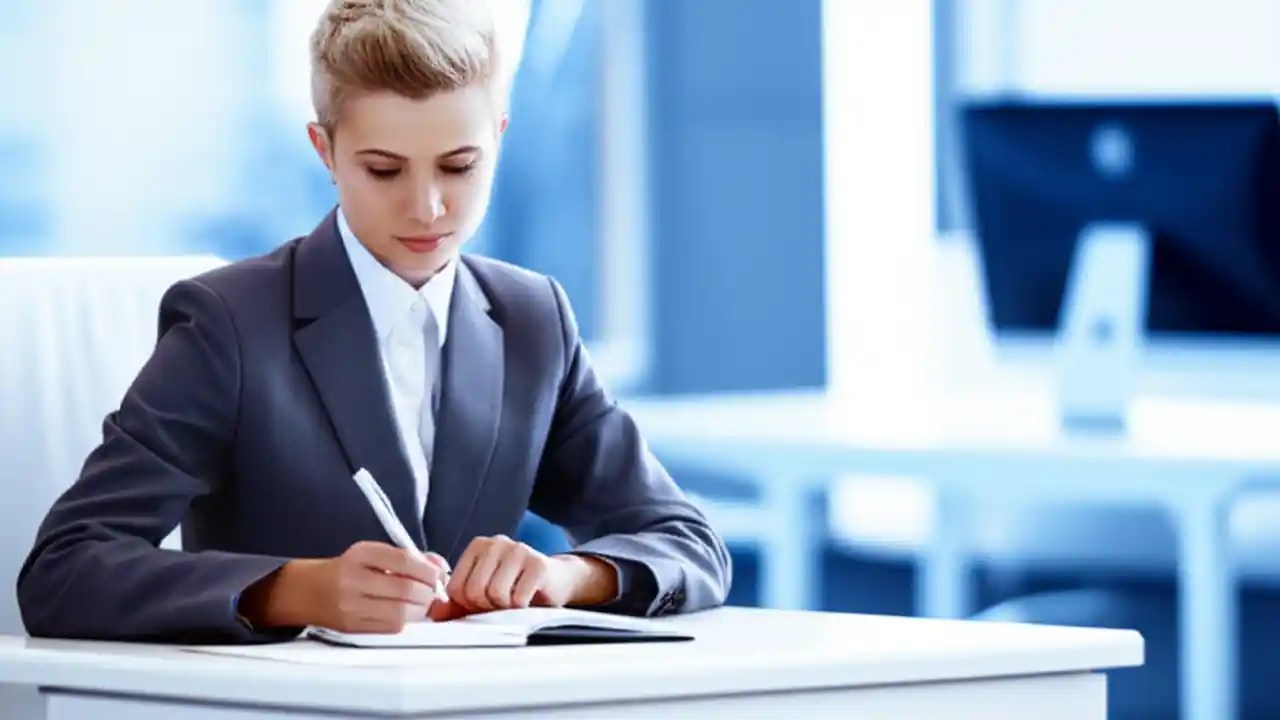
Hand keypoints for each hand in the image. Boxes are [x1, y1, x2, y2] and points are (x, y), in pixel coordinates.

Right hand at [241, 541, 448, 632]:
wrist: (306, 591)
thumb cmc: (346, 570)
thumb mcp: (373, 554)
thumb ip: (408, 558)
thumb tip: (440, 568)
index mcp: (360, 554)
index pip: (404, 560)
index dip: (429, 570)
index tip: (438, 575)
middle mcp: (354, 579)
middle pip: (406, 589)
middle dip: (428, 592)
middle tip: (433, 592)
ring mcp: (351, 605)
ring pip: (401, 613)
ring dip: (420, 609)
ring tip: (420, 603)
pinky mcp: (353, 627)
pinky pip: (391, 627)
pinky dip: (406, 621)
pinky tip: (406, 613)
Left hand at [430, 535, 616, 620]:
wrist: (556, 581)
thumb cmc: (515, 588)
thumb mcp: (483, 593)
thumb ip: (456, 602)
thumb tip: (433, 611)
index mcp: (478, 546)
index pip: (455, 587)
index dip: (468, 604)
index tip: (484, 601)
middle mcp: (497, 542)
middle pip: (474, 591)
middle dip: (487, 606)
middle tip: (502, 602)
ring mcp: (519, 549)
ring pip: (495, 594)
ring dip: (506, 607)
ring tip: (515, 598)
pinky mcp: (539, 563)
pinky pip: (518, 598)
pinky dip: (522, 607)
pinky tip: (529, 597)